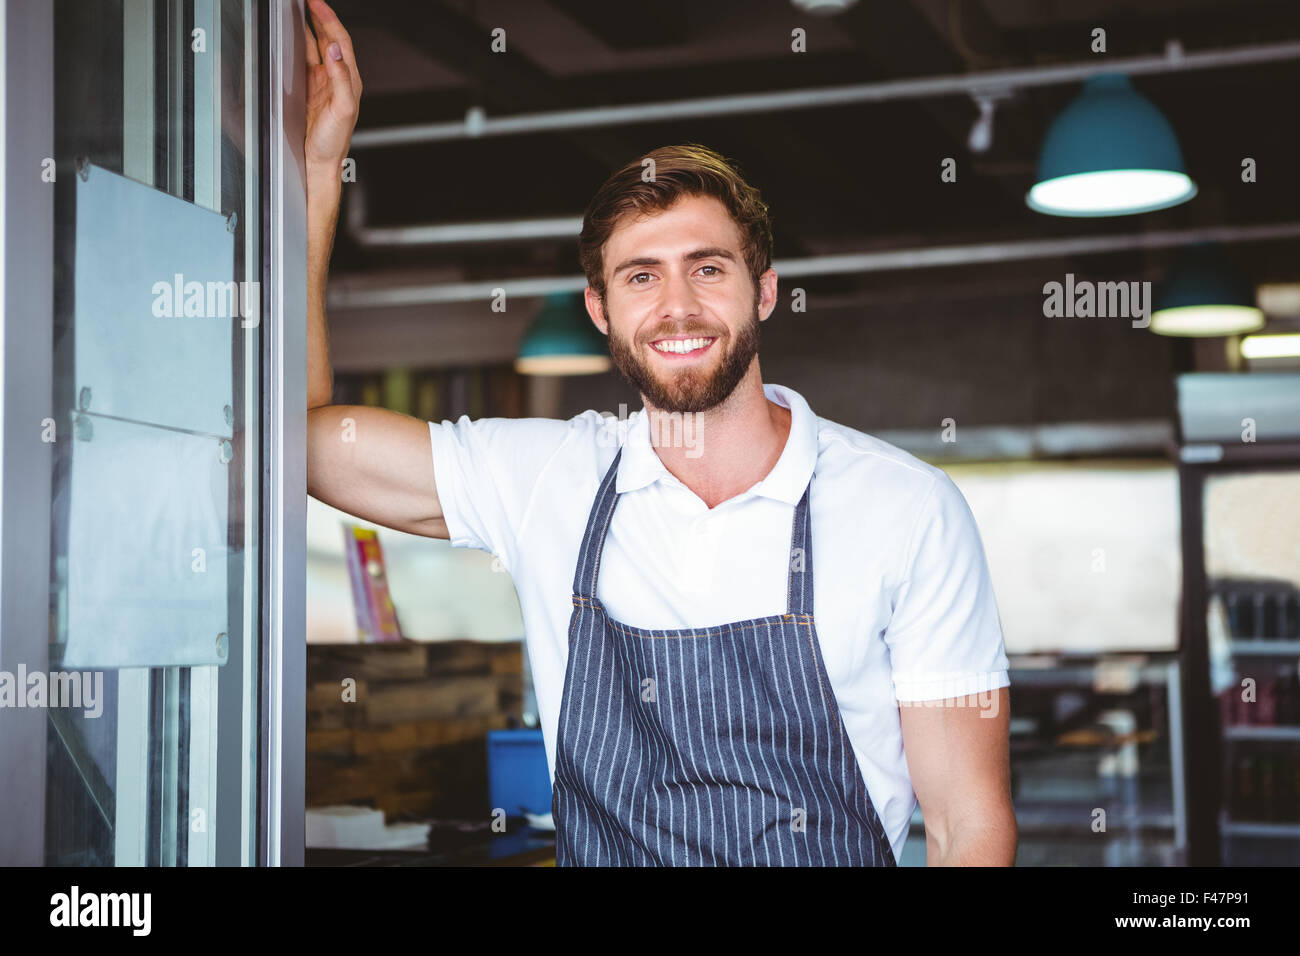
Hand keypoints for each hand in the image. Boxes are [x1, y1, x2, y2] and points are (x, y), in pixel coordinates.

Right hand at [304, 0, 360, 176]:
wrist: (319, 161)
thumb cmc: (334, 142)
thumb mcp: (342, 109)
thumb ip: (341, 78)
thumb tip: (334, 50)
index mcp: (349, 80)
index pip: (340, 40)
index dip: (329, 18)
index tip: (316, 1)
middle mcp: (338, 79)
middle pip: (329, 38)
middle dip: (320, 16)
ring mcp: (323, 83)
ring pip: (316, 47)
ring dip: (310, 27)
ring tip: (301, 9)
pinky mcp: (310, 89)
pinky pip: (306, 59)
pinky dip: (300, 44)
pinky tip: (294, 35)